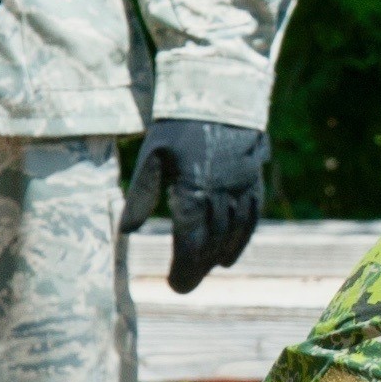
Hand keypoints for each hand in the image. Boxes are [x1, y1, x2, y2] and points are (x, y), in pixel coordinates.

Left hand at [130, 117, 267, 290]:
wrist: (216, 95)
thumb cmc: (177, 127)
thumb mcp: (152, 157)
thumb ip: (142, 195)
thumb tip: (126, 231)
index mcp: (192, 189)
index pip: (190, 240)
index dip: (183, 267)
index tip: (174, 286)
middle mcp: (221, 192)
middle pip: (212, 242)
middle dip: (198, 268)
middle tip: (185, 285)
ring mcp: (241, 187)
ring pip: (233, 233)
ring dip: (219, 256)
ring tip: (204, 270)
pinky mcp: (254, 180)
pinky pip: (252, 217)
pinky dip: (242, 240)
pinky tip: (229, 256)